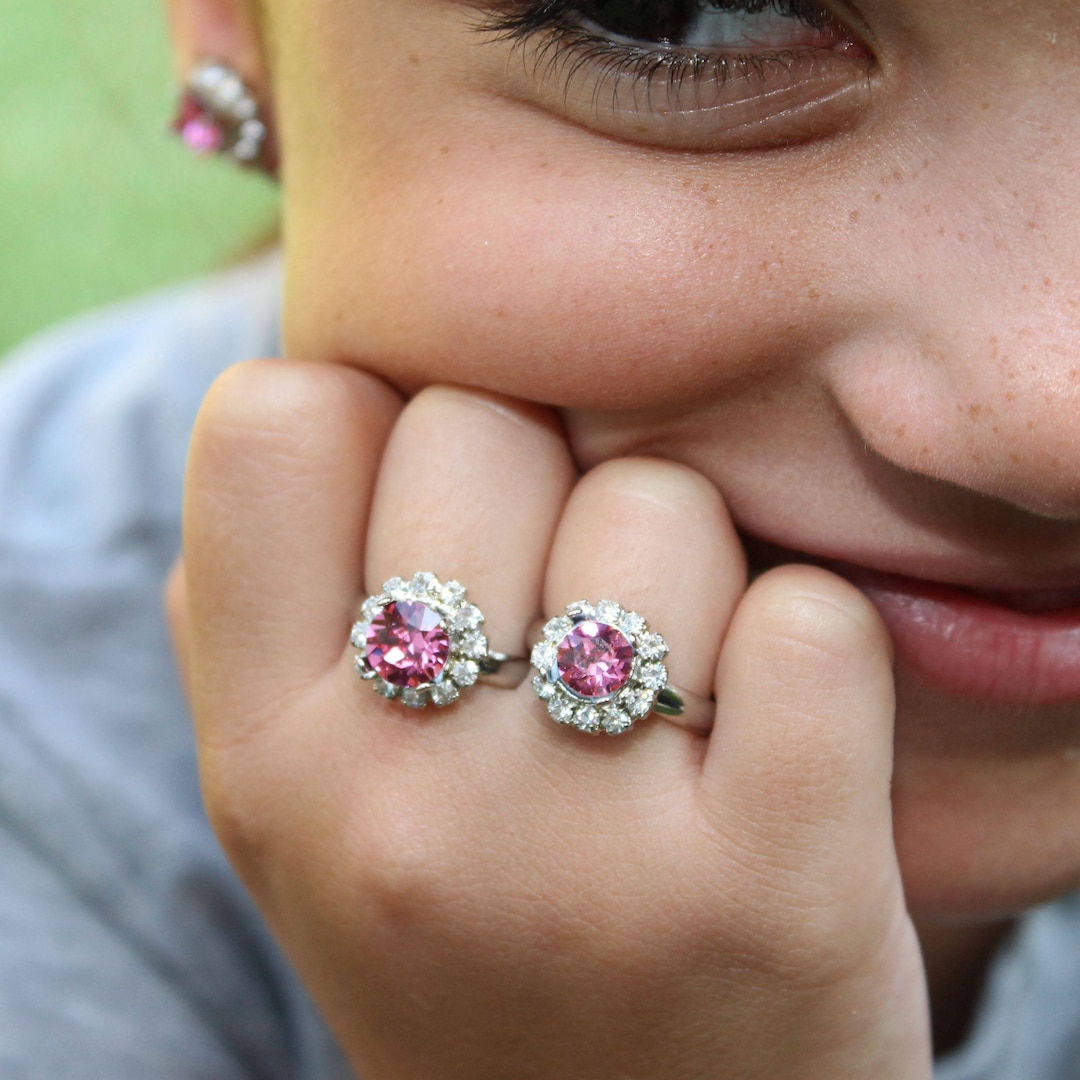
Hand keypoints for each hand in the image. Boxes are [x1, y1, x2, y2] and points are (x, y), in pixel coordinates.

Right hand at [168, 360, 931, 1079]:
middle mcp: (397, 804)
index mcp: (262, 760)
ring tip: (663, 690)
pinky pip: (809, 623)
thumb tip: (326, 402)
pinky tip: (771, 730)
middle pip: (482, 428)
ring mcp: (584, 850)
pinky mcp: (776, 890)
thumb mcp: (301, 807)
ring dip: (682, 568)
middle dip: (539, 485)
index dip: (369, 421)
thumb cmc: (462, 943)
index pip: (273, 419)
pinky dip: (807, 648)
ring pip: (658, 508)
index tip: (430, 503)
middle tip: (560, 602)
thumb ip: (268, 608)